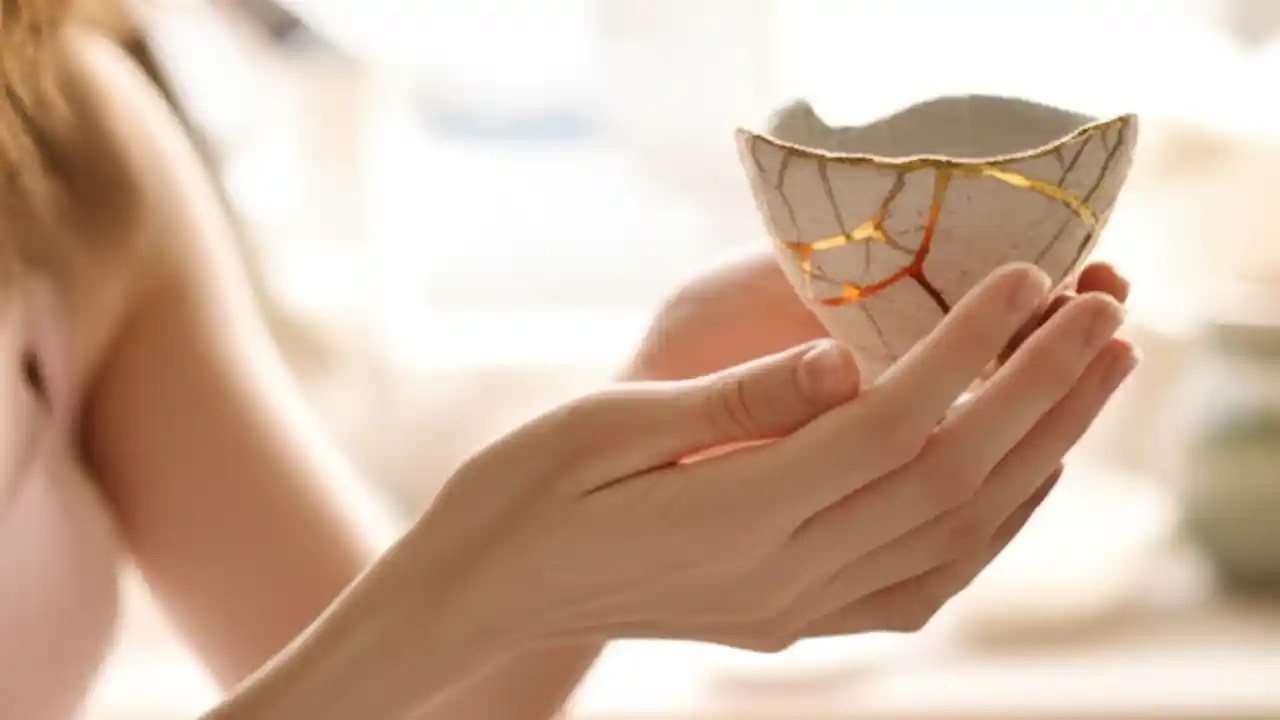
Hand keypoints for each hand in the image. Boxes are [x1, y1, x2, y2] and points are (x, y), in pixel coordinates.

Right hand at [409, 264, 1136, 656]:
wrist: (483, 595)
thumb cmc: (523, 494)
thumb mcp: (611, 424)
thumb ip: (738, 401)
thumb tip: (847, 358)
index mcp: (734, 516)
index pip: (890, 426)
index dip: (967, 351)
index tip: (1025, 284)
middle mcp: (781, 577)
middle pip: (945, 482)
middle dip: (1036, 393)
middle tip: (1107, 317)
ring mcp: (790, 611)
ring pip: (950, 538)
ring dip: (1034, 456)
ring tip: (1089, 382)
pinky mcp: (785, 620)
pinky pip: (917, 587)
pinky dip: (983, 531)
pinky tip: (1014, 482)